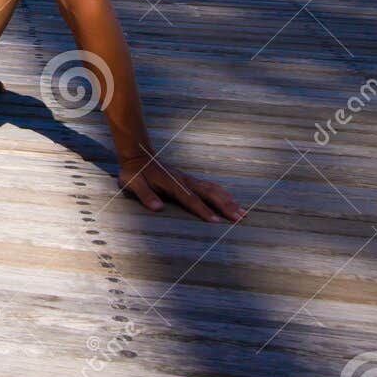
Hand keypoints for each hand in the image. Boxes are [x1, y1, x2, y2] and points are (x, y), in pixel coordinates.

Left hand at [118, 156, 245, 222]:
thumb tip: (158, 208)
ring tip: (243, 212)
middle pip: (209, 194)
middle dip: (226, 206)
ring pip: (213, 189)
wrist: (137, 155)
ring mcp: (188, 179)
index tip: (217, 221)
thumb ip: (145, 195)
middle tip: (241, 218)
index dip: (203, 210)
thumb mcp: (133, 183)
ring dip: (228, 200)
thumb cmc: (134, 173)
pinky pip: (210, 187)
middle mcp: (184, 181)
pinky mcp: (189, 180)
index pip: (191, 199)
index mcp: (172, 183)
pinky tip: (231, 201)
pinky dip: (223, 194)